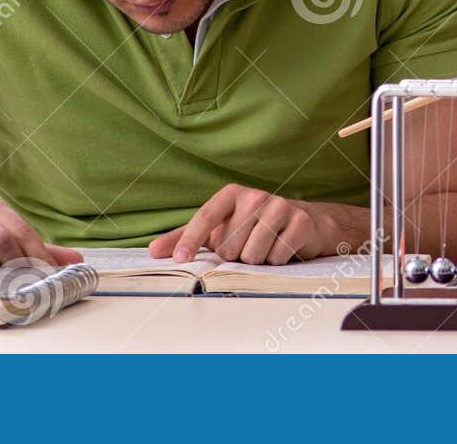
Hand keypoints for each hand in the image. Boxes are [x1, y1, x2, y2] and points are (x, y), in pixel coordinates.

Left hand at [145, 184, 361, 265]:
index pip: (205, 216)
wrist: (303, 222)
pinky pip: (276, 258)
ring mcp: (280, 206)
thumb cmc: (253, 227)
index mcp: (231, 194)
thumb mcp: (219, 229)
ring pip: (252, 255)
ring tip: (265, 249)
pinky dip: (276, 262)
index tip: (179, 260)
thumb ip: (184, 237)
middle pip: (229, 247)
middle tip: (247, 248)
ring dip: (256, 261)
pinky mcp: (300, 221)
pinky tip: (282, 249)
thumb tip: (153, 252)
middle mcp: (255, 196)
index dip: (190, 240)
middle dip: (236, 257)